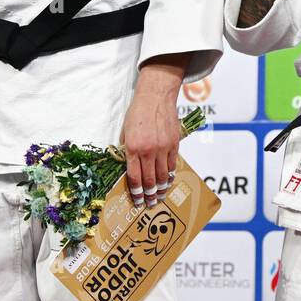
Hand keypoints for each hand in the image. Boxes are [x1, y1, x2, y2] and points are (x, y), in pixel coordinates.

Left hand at [120, 65, 182, 208]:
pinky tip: (168, 181)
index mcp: (133, 148)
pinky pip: (172, 165)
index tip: (138, 201)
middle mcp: (148, 151)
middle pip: (150, 180)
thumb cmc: (137, 112)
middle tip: (150, 203)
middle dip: (150, 194)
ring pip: (163, 175)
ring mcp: (163, 148)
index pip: (135, 177)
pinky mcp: (174, 144)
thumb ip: (127, 150)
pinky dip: (170, 175)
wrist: (155, 97)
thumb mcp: (125, 131)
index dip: (137, 192)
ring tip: (160, 196)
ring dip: (161, 188)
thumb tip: (129, 166)